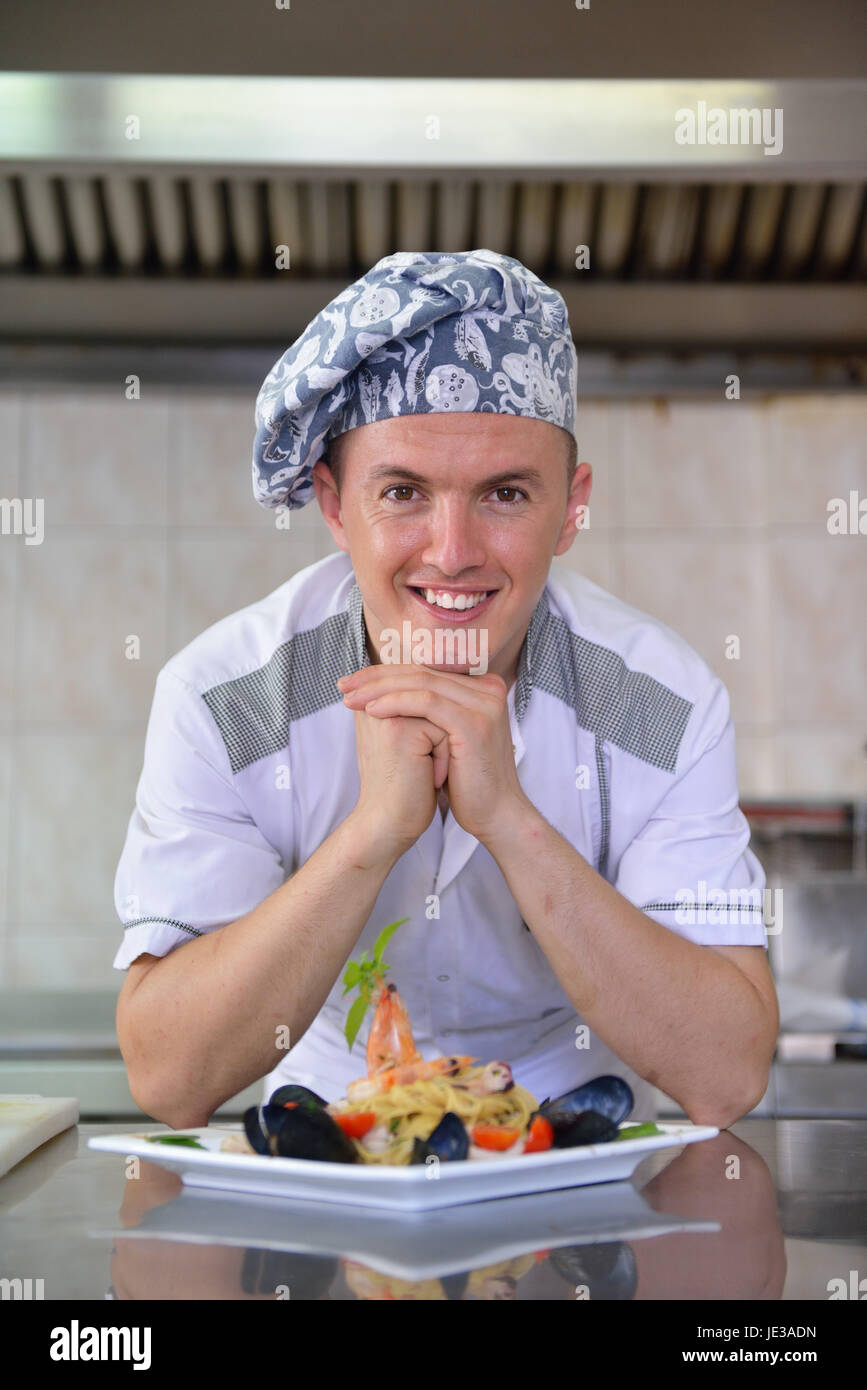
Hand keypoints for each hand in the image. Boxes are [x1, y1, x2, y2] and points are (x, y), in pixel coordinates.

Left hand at [338, 665, 529, 842]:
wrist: (493, 814)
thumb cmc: (464, 780)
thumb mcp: (443, 737)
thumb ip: (425, 710)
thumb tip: (381, 689)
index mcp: (480, 687)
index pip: (425, 669)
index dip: (384, 673)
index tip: (351, 683)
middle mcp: (487, 688)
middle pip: (422, 672)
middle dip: (376, 677)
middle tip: (344, 685)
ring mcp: (484, 703)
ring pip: (422, 683)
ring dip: (380, 688)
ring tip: (351, 698)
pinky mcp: (475, 722)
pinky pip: (428, 703)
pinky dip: (396, 703)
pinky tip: (372, 710)